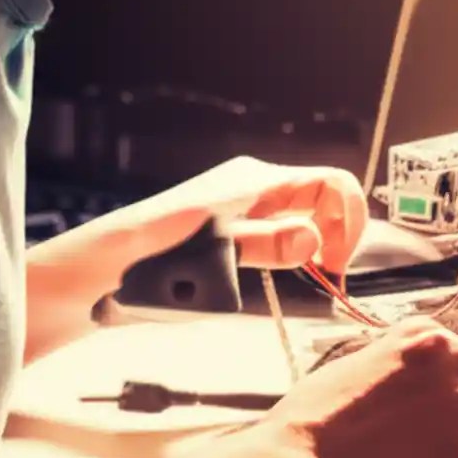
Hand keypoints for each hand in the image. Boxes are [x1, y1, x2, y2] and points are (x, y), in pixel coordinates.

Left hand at [113, 156, 367, 274]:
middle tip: (330, 276)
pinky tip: (285, 270)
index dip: (347, 221)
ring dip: (318, 244)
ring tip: (311, 277)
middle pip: (324, 198)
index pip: (331, 183)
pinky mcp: (237, 223)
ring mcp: (247, 202)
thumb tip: (314, 239)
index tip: (336, 264)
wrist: (110, 264)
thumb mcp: (218, 252)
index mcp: (257, 180)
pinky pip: (283, 227)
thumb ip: (268, 244)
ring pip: (306, 214)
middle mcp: (257, 184)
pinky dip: (296, 248)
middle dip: (337, 234)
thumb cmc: (156, 254)